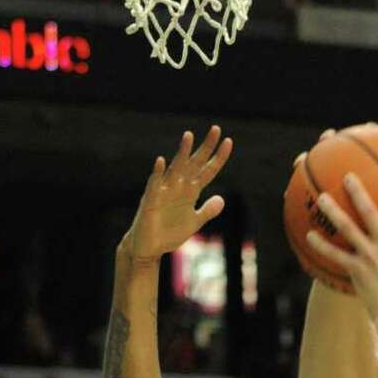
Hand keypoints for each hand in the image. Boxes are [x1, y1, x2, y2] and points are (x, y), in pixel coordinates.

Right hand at [123, 126, 233, 262]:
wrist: (149, 248)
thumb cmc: (168, 233)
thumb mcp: (194, 223)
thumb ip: (207, 211)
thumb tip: (222, 198)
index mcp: (190, 192)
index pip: (207, 171)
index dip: (218, 158)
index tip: (229, 142)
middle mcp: (178, 187)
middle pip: (194, 163)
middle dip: (205, 147)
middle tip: (216, 128)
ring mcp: (164, 192)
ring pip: (175, 169)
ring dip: (182, 153)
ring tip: (189, 136)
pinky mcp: (151, 201)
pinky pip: (154, 185)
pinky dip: (157, 173)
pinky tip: (160, 161)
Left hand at [307, 172, 377, 319]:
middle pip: (369, 213)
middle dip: (358, 192)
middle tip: (347, 177)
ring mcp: (369, 256)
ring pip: (348, 229)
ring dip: (334, 212)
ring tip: (322, 198)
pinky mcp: (356, 269)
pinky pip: (335, 255)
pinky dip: (321, 245)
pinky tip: (309, 235)